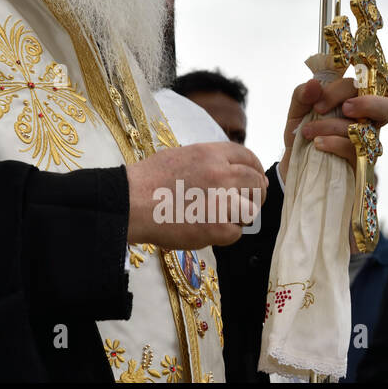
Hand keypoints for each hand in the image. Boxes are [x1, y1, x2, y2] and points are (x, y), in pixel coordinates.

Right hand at [125, 142, 267, 248]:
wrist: (130, 203)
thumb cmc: (148, 181)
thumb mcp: (180, 156)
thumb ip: (207, 161)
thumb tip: (230, 169)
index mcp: (210, 154)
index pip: (248, 157)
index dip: (255, 169)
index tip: (256, 178)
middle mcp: (221, 174)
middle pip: (256, 183)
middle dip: (256, 194)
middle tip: (248, 202)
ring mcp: (221, 201)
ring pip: (250, 210)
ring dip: (240, 216)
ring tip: (222, 218)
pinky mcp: (217, 227)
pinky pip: (236, 232)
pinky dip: (225, 234)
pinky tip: (209, 230)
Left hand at [278, 76, 387, 182]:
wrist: (296, 164)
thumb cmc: (303, 133)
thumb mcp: (297, 111)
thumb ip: (303, 94)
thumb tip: (314, 83)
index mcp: (352, 101)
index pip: (360, 86)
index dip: (340, 91)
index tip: (317, 104)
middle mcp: (366, 120)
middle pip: (387, 107)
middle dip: (367, 104)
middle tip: (345, 108)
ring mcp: (367, 141)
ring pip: (365, 128)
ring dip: (332, 126)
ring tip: (308, 132)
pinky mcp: (362, 161)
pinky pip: (355, 149)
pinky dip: (334, 143)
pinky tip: (317, 144)